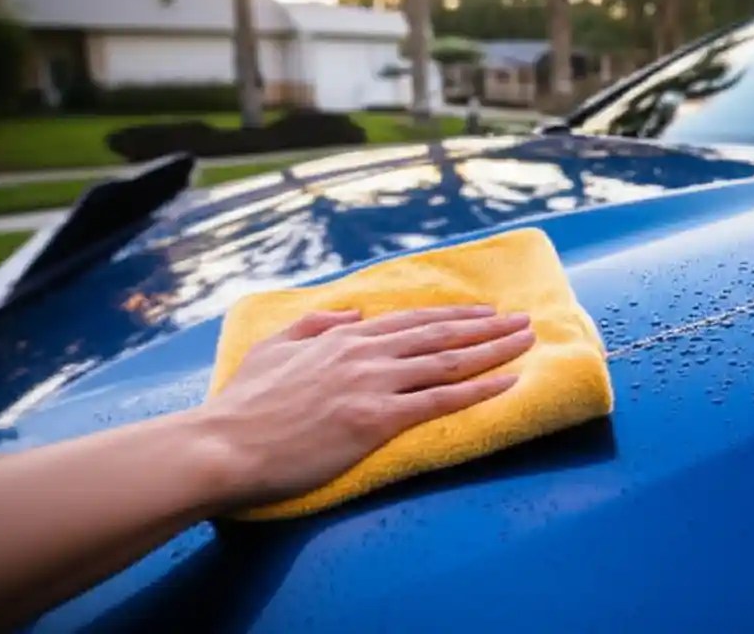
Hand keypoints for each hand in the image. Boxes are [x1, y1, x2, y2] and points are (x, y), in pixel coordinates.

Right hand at [193, 305, 533, 509]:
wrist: (226, 445)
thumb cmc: (243, 404)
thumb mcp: (273, 347)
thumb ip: (314, 324)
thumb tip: (352, 310)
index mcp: (342, 336)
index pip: (410, 321)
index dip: (451, 316)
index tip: (482, 313)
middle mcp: (365, 353)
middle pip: (440, 334)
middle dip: (487, 326)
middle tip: (524, 321)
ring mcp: (374, 384)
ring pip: (449, 360)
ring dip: (495, 349)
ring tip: (528, 341)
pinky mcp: (378, 419)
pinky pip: (442, 400)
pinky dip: (480, 387)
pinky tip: (509, 380)